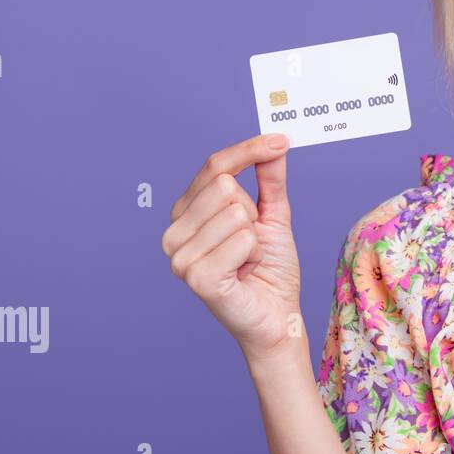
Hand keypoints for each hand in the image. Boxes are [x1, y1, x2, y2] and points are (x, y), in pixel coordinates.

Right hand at [161, 133, 303, 360]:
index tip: (279, 139)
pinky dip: (254, 253)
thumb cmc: (270, 268)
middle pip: (224, 185)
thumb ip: (269, 179)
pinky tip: (244, 272)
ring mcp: (180, 256)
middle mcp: (174, 232)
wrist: (277, 314)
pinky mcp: (196, 277)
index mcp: (186, 212)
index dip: (248, 150)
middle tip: (251, 242)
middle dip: (252, 212)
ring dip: (255, 238)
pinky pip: (242, 239)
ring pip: (236, 212)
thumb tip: (275, 142)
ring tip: (247, 260)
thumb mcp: (273, 215)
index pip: (214, 165)